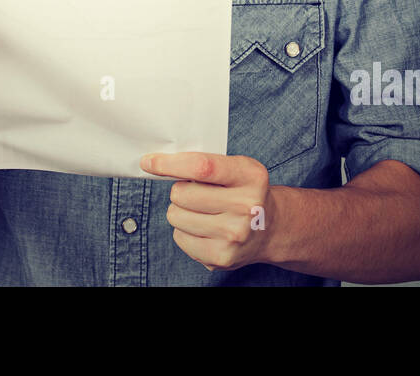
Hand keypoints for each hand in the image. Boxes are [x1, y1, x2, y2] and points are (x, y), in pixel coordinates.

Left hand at [140, 152, 275, 271]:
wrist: (270, 228)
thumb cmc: (243, 191)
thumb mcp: (236, 168)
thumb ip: (204, 162)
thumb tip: (157, 164)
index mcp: (250, 176)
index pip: (202, 167)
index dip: (170, 164)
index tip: (148, 162)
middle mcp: (246, 206)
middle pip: (181, 193)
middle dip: (180, 190)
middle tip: (197, 193)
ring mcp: (234, 234)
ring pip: (176, 215)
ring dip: (181, 211)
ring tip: (203, 211)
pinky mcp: (222, 257)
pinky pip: (180, 238)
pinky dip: (185, 231)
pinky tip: (205, 228)